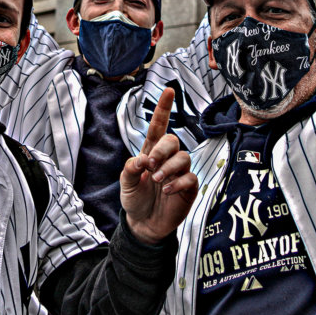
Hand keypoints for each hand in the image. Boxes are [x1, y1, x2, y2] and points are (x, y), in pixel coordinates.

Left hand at [121, 89, 198, 243]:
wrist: (143, 225)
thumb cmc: (134, 200)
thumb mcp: (125, 184)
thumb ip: (130, 169)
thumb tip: (142, 159)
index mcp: (150, 152)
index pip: (158, 126)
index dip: (162, 109)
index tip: (168, 90)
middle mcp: (167, 159)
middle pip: (172, 140)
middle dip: (162, 150)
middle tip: (150, 166)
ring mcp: (179, 173)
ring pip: (183, 157)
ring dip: (169, 167)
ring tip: (156, 180)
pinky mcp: (188, 188)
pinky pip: (190, 178)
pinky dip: (177, 182)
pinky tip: (165, 190)